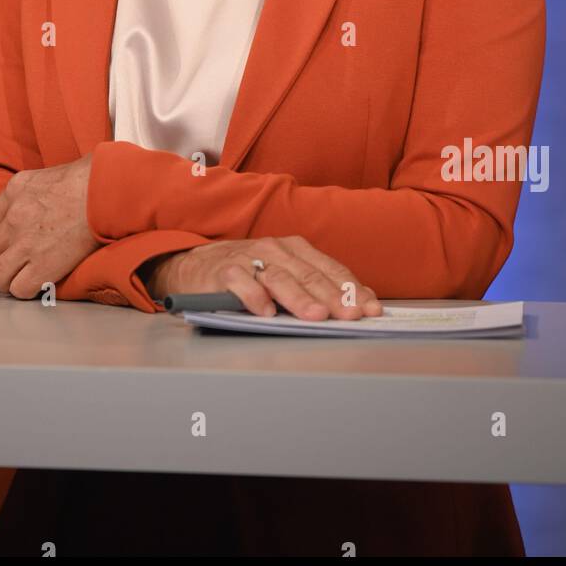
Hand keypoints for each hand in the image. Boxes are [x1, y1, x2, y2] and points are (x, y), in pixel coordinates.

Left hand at [0, 155, 96, 298]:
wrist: (104, 190)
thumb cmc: (85, 180)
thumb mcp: (43, 176)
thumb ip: (21, 193)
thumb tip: (9, 213)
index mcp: (14, 193)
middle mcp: (14, 218)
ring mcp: (26, 244)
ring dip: (3, 282)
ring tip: (12, 284)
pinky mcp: (43, 266)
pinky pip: (19, 289)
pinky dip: (23, 290)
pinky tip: (32, 286)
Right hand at [149, 236, 382, 320]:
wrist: (194, 266)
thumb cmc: (247, 273)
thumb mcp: (284, 273)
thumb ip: (316, 284)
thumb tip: (358, 302)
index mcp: (294, 248)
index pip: (329, 268)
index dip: (351, 288)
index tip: (371, 309)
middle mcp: (274, 249)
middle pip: (309, 274)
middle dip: (333, 297)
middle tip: (350, 316)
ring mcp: (248, 258)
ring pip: (279, 278)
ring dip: (299, 298)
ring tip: (316, 316)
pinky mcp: (223, 271)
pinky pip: (241, 283)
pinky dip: (254, 297)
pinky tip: (266, 313)